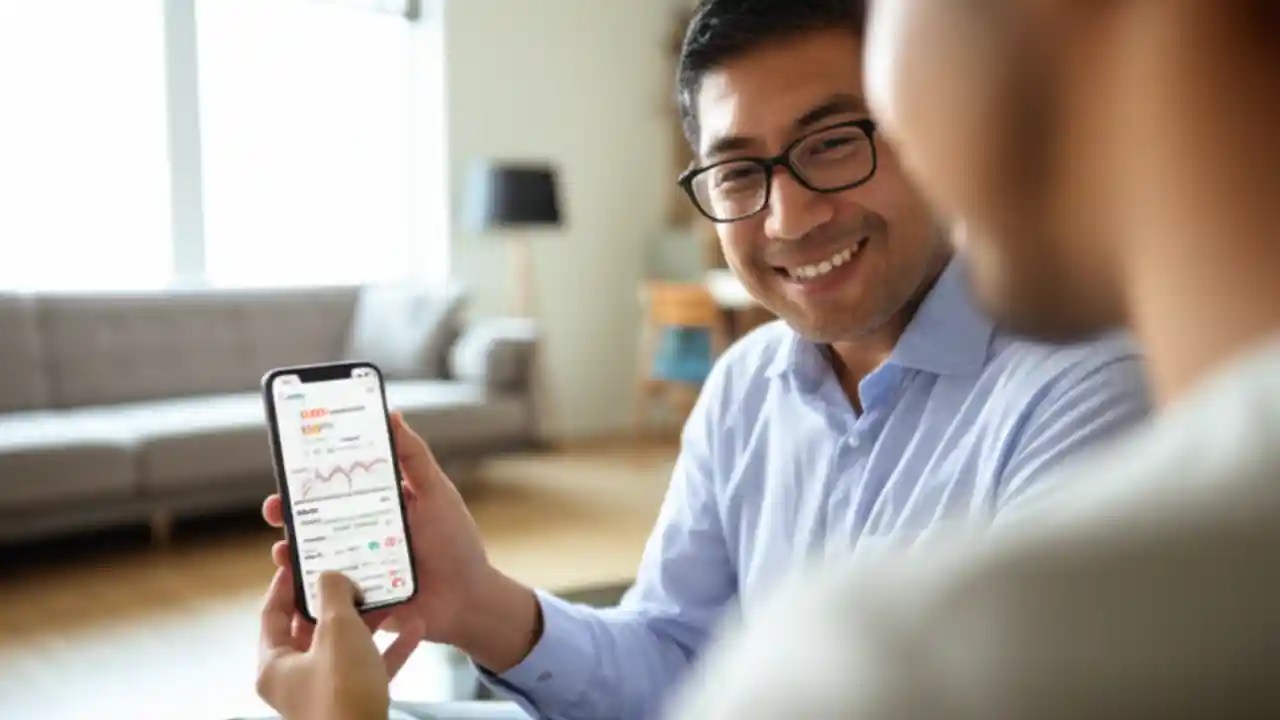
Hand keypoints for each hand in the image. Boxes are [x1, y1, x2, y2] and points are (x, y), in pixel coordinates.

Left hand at [257, 569, 422, 719]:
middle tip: (352, 571)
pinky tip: (414, 627)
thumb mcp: (336, 629)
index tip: (303, 559)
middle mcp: (296, 678)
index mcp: (275, 663)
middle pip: (312, 628)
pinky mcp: (356, 701)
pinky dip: (390, 647)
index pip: (272, 613)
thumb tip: (332, 577)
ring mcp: (327, 692)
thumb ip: (333, 593)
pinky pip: (372, 666)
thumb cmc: (342, 687)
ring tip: (387, 593)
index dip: (286, 584)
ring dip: (369, 620)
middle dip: (336, 599)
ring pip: (347, 646)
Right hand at [262, 412, 542, 671]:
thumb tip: (391, 415)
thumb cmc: (456, 543)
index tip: (289, 465)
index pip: (335, 485)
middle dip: (288, 513)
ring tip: (283, 549)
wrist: (470, 600)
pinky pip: (324, 592)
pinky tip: (297, 585)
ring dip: (291, 551)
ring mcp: (355, 566)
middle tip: (275, 508)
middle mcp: (359, 533)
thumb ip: (414, 457)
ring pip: (312, 555)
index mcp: (375, 505)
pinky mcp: (355, 598)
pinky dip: (306, 589)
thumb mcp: (437, 493)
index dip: (309, 477)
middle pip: (314, 520)